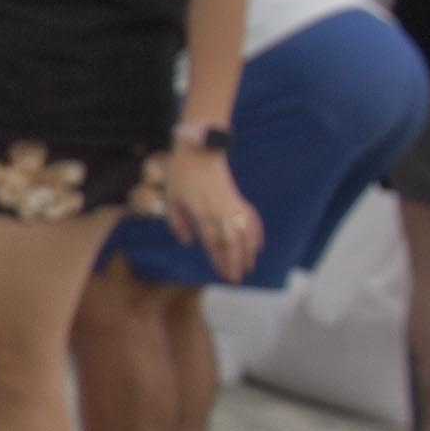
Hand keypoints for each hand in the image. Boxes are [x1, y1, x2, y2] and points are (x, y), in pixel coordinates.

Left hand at [167, 147, 260, 280]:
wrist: (200, 150)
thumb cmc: (181, 174)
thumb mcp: (171, 199)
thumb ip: (178, 223)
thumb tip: (188, 243)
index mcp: (202, 213)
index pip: (213, 243)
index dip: (219, 261)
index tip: (223, 275)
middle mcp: (220, 211)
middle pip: (232, 242)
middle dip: (236, 262)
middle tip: (237, 279)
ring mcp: (232, 204)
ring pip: (245, 232)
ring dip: (249, 251)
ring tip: (249, 267)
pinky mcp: (238, 197)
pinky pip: (251, 218)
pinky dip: (256, 232)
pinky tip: (258, 245)